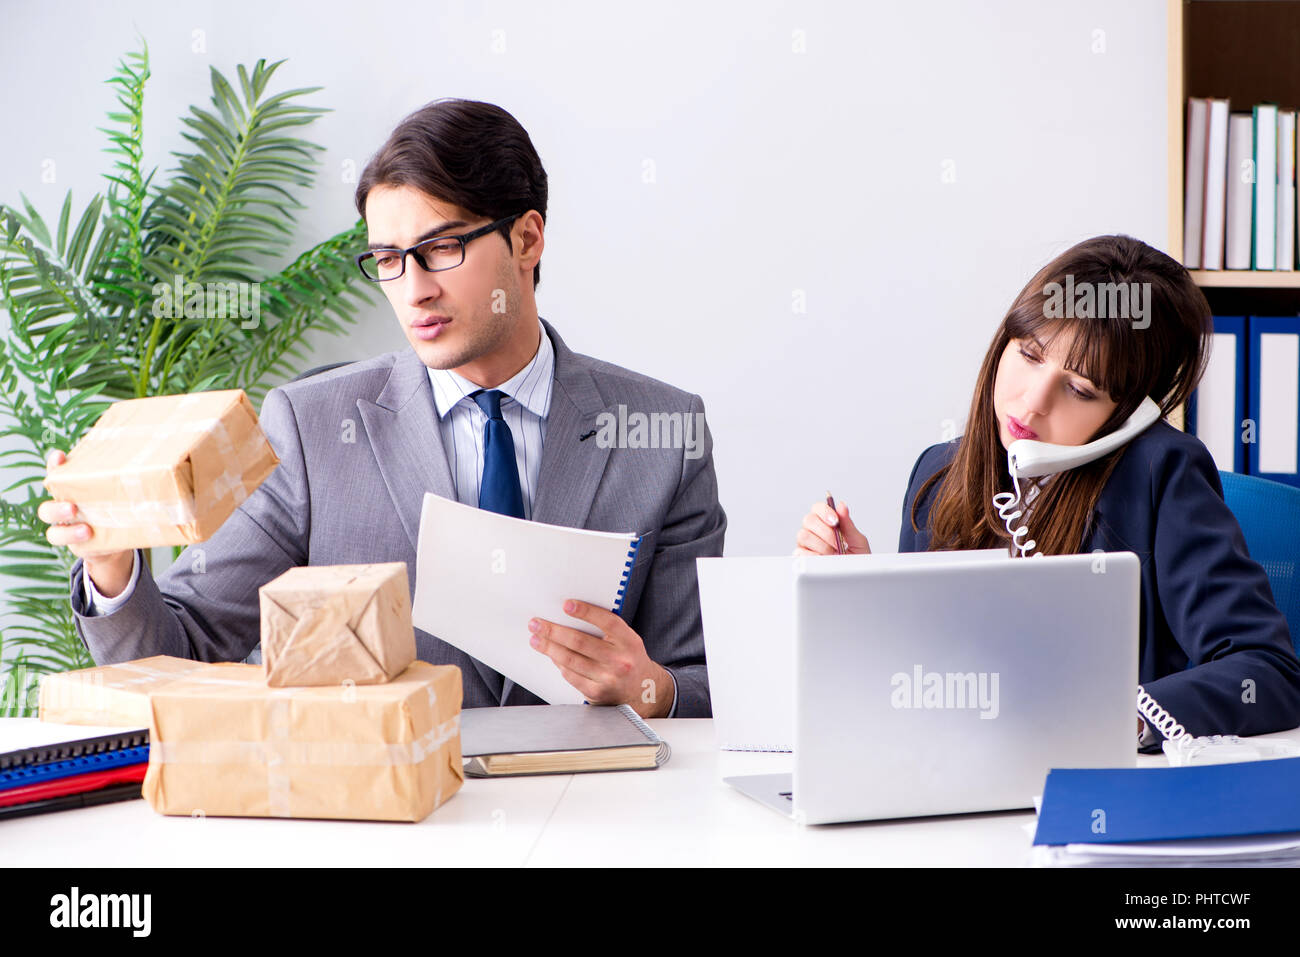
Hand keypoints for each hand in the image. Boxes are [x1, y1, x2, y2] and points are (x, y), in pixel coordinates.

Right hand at [38, 449, 134, 595]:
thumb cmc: (121, 510)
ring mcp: (66, 526)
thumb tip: (178, 464)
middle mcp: (65, 506)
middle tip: (73, 506)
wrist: (117, 543)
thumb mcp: (125, 496)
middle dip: (57, 505)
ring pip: (52, 527)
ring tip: (86, 529)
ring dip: (65, 527)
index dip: (55, 465)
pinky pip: (62, 541)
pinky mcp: (72, 543)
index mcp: (77, 489)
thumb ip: (135, 482)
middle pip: (49, 505)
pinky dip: (73, 539)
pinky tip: (89, 537)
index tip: (60, 456)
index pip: (59, 473)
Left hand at [528, 600, 673, 717]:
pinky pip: (571, 675)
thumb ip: (606, 629)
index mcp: (629, 642)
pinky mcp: (596, 693)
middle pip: (580, 642)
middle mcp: (620, 660)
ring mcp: (608, 678)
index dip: (586, 612)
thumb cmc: (628, 659)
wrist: (642, 691)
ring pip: (571, 659)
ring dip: (549, 647)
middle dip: (554, 631)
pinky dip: (558, 663)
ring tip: (535, 639)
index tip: (566, 605)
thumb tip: (569, 616)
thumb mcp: (626, 641)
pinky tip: (551, 655)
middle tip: (536, 623)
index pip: (608, 622)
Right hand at [794, 498, 870, 555]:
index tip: (835, 521)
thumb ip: (848, 523)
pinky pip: (800, 552)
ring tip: (833, 554)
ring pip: (803, 535)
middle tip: (837, 543)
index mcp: (826, 522)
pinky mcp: (800, 557)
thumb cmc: (857, 560)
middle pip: (808, 520)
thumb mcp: (857, 541)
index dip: (825, 512)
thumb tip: (842, 505)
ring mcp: (805, 544)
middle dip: (825, 532)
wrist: (854, 579)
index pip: (818, 508)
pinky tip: (824, 560)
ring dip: (821, 546)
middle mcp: (813, 531)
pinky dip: (814, 556)